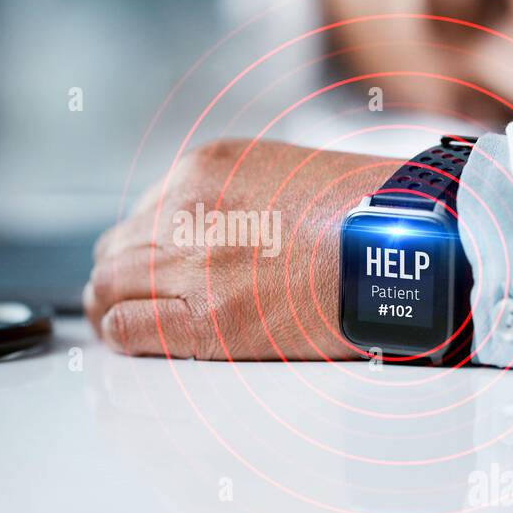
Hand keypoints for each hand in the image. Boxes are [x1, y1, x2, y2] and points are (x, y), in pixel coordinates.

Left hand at [85, 139, 390, 359]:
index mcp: (204, 169)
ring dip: (113, 307)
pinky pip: (125, 329)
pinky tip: (133, 344)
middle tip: (127, 300)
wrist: (404, 245)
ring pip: (108, 288)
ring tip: (122, 325)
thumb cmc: (367, 216)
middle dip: (120, 277)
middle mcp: (185, 208)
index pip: (141, 212)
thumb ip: (235, 199)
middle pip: (115, 249)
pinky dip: (122, 338)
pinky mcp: (202, 317)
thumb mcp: (285, 174)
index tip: (151, 266)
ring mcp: (190, 263)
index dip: (143, 246)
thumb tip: (218, 237)